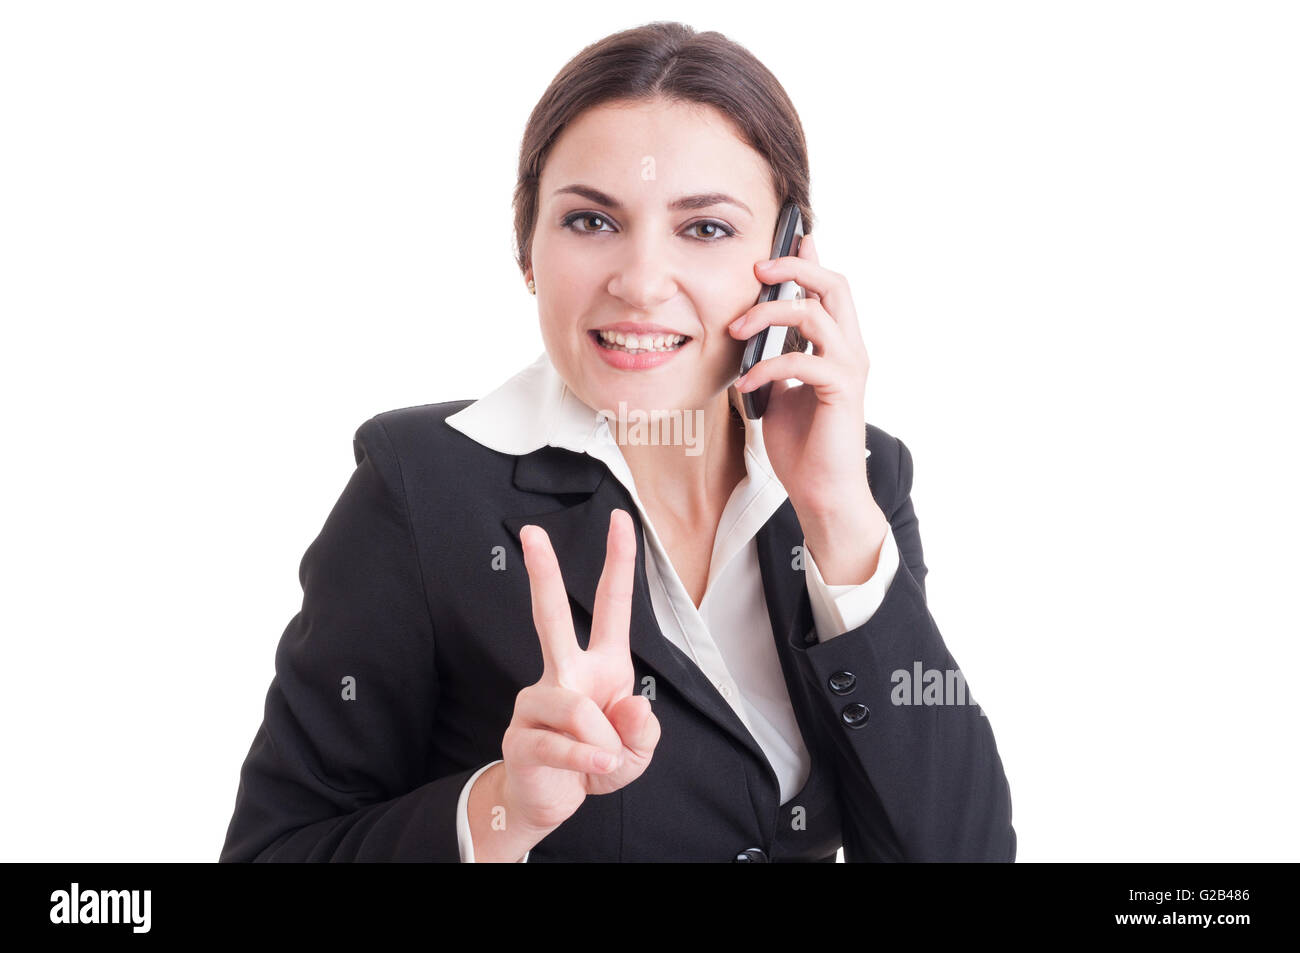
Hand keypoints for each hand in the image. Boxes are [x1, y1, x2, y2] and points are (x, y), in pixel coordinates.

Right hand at [498, 508, 660, 835]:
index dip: (619, 563)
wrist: (552, 801)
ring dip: (605, 746)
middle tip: (531, 532)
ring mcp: (536, 701)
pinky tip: (598, 771)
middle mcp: (563, 672)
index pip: (611, 605)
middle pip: (550, 616)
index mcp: (599, 665)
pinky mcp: (521, 737)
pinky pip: (565, 746)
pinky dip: (590, 764)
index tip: (622, 519)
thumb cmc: (595, 763)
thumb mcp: (637, 749)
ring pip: (578, 710)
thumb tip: (631, 703)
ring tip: (604, 761)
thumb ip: (644, 728)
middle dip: (543, 573)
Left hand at [729, 232, 871, 520]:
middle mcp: (849, 350)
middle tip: (757, 269)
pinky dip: (767, 366)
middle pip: (834, 285)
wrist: (821, 493)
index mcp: (836, 346)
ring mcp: (849, 369)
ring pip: (817, 314)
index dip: (809, 259)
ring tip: (736, 330)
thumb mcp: (778, 393)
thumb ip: (771, 361)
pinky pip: (802, 361)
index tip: (785, 237)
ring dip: (770, 313)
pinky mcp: (841, 391)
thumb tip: (748, 339)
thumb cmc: (802, 447)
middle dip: (795, 267)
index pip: (828, 289)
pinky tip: (744, 383)